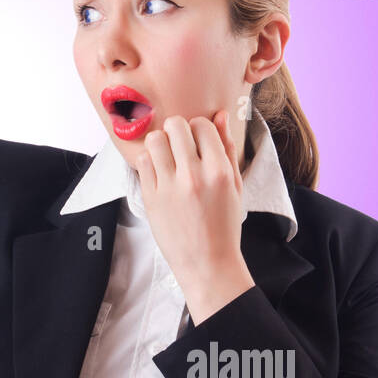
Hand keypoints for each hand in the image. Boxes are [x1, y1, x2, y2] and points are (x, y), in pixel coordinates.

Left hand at [134, 109, 255, 325]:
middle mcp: (193, 176)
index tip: (198, 141)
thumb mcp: (235, 186)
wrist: (207, 263)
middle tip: (180, 145)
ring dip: (160, 142)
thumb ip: (227, 148)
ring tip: (167, 156)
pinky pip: (142, 161)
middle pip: (175, 126)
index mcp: (219, 172)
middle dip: (177, 130)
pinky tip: (159, 172)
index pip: (202, 125)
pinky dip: (149, 161)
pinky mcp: (150, 198)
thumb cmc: (224, 224)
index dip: (199, 128)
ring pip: (154, 139)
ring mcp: (169, 187)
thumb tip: (219, 115)